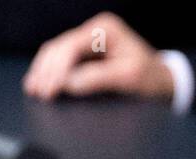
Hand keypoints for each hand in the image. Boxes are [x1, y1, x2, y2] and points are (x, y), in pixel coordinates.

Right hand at [22, 13, 171, 100]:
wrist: (163, 80)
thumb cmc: (151, 78)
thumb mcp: (129, 78)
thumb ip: (98, 79)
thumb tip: (68, 84)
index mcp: (105, 29)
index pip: (72, 47)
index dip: (57, 69)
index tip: (50, 89)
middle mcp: (94, 30)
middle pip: (60, 47)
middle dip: (46, 70)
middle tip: (36, 92)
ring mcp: (89, 39)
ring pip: (57, 52)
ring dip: (43, 70)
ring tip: (32, 89)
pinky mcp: (86, 52)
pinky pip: (62, 59)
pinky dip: (50, 71)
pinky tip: (40, 82)